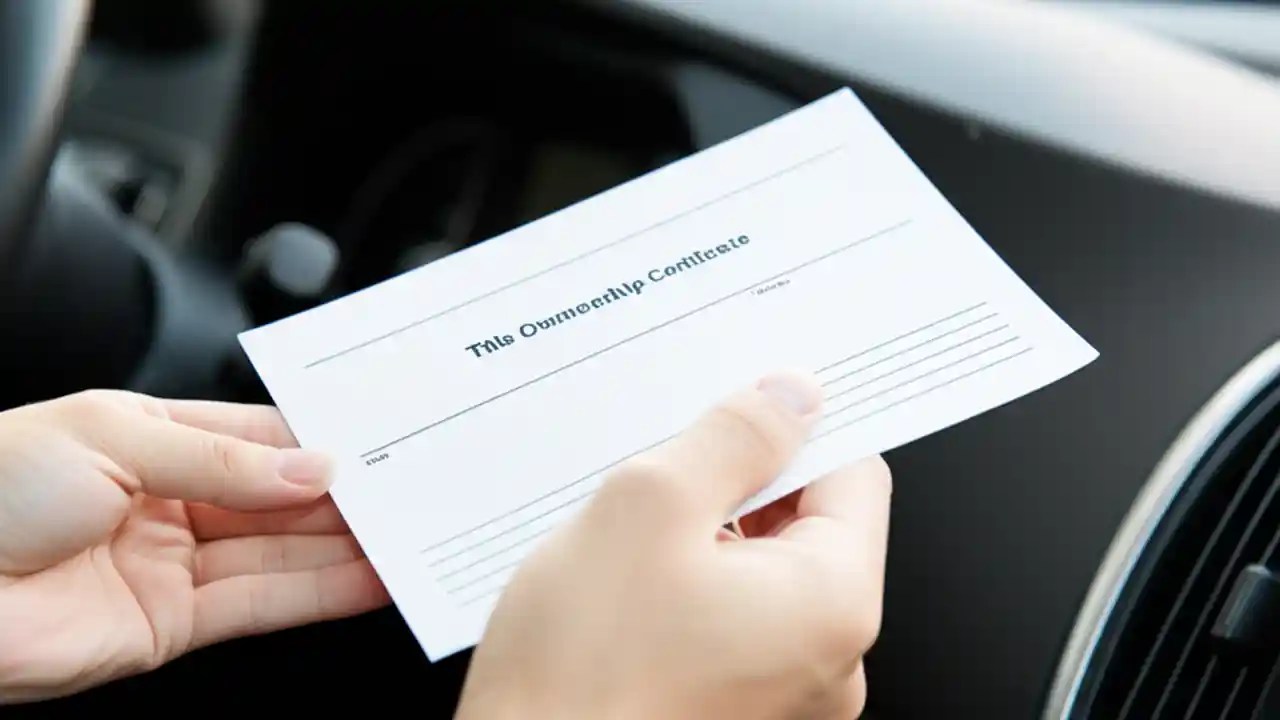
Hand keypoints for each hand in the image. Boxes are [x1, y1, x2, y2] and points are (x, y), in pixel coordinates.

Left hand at [0, 390, 388, 702]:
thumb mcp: (112, 438)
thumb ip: (223, 461)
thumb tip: (312, 467)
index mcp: (150, 437)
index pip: (258, 435)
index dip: (319, 441)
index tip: (380, 441)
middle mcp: (170, 499)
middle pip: (278, 497)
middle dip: (344, 495)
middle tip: (411, 490)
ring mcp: (174, 564)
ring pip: (281, 552)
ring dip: (346, 547)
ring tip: (407, 535)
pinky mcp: (173, 625)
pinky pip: (262, 604)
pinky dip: (321, 594)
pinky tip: (368, 580)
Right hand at [455, 371, 891, 719]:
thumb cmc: (577, 678)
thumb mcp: (647, 509)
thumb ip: (734, 439)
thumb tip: (791, 397)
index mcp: (831, 604)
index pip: (855, 477)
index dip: (800, 429)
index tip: (750, 407)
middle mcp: (828, 660)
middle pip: (810, 526)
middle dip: (742, 485)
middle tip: (667, 474)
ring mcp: (785, 693)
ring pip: (765, 571)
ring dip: (708, 535)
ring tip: (635, 541)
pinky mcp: (740, 708)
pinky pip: (737, 618)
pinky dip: (694, 586)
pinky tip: (632, 585)